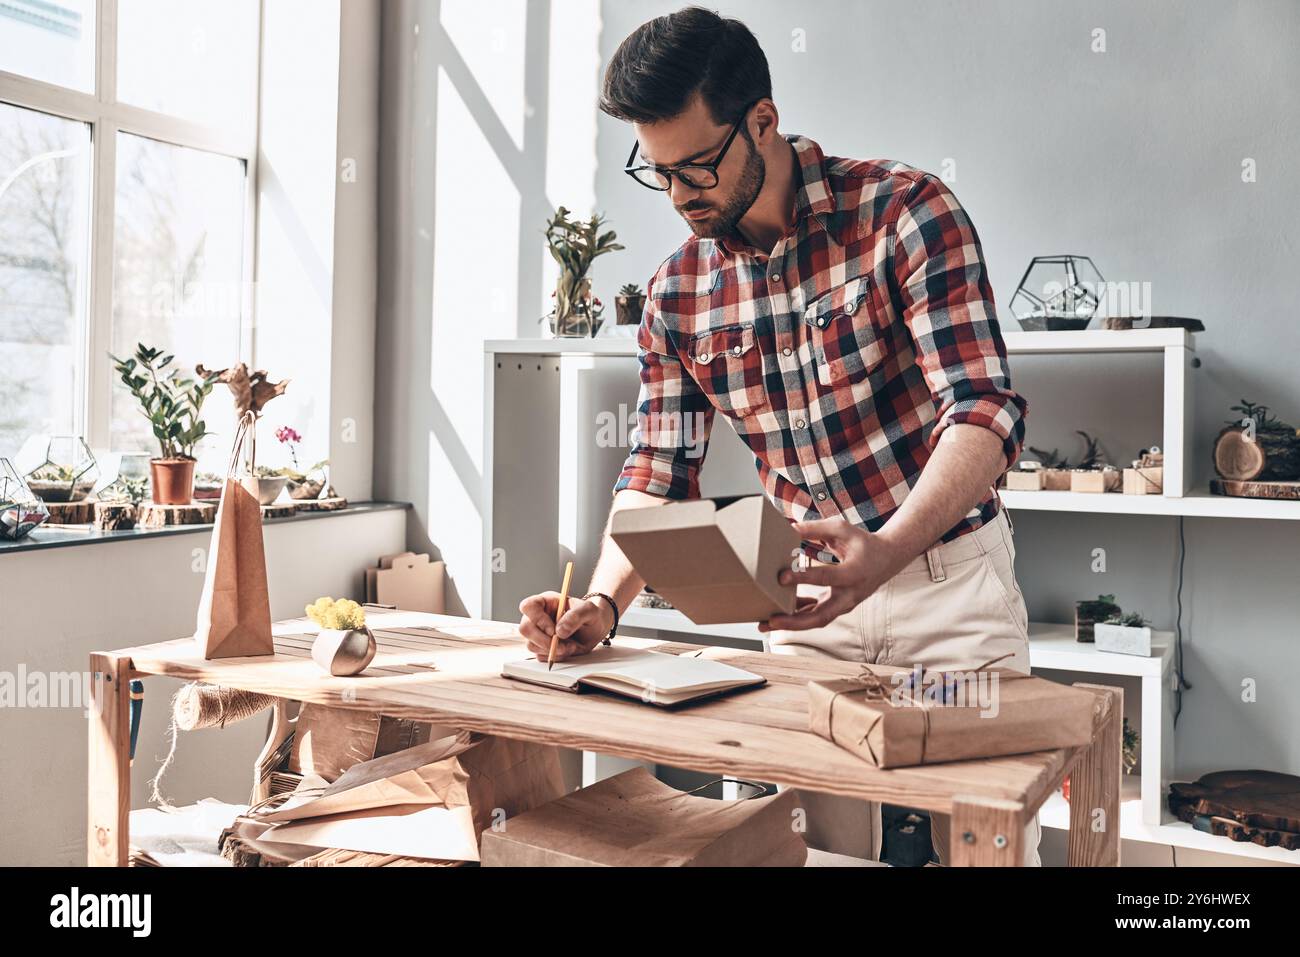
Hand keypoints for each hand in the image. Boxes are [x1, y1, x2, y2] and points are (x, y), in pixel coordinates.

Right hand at [518, 592, 612, 662]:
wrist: (595, 629)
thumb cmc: (590, 615)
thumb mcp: (589, 610)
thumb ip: (575, 616)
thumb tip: (559, 631)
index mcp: (545, 602)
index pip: (528, 606)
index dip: (537, 619)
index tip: (553, 630)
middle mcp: (538, 617)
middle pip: (525, 629)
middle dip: (544, 640)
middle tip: (562, 644)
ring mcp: (538, 633)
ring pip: (531, 645)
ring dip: (552, 650)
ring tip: (570, 645)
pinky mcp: (542, 647)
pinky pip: (540, 656)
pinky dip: (555, 656)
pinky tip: (567, 650)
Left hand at [758, 518, 909, 632]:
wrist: (887, 559)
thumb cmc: (863, 543)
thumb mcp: (842, 529)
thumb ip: (815, 528)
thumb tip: (788, 528)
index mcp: (853, 573)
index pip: (825, 578)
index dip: (802, 578)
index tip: (781, 577)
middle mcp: (850, 595)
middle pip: (822, 616)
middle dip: (794, 622)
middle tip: (770, 620)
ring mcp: (845, 605)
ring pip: (818, 621)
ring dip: (792, 624)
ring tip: (765, 623)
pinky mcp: (839, 607)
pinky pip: (818, 616)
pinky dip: (799, 617)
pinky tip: (779, 612)